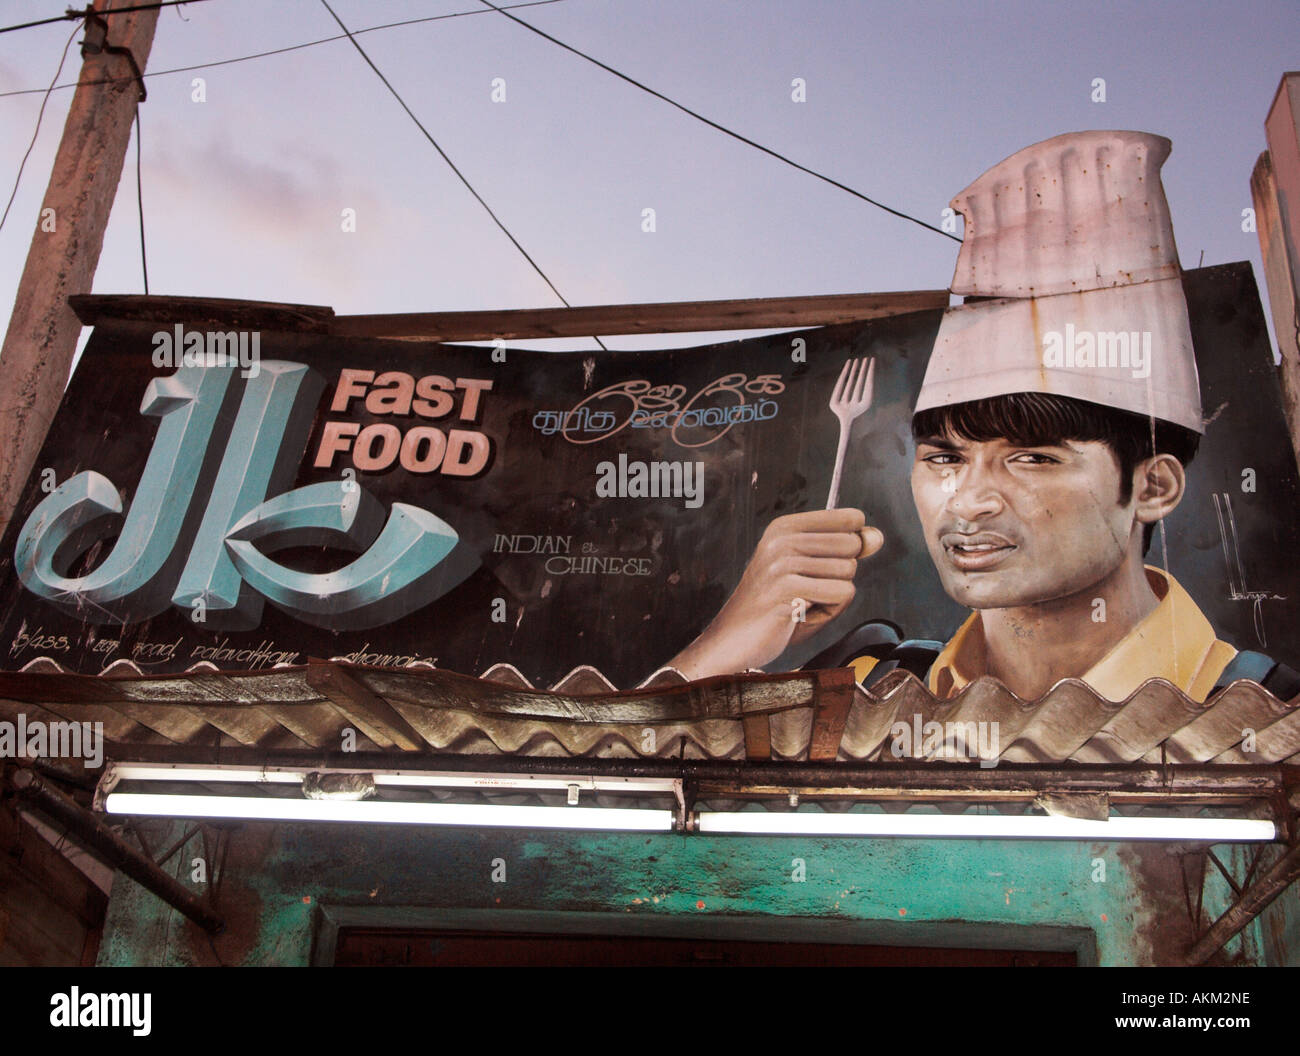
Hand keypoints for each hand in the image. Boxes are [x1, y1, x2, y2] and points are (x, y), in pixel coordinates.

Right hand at [667, 508, 882, 679]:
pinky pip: (841, 593)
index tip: (818, 567)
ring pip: (848, 571)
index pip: (851, 518)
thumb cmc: (775, 608)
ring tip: (800, 604)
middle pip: (853, 546)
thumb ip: (845, 551)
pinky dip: (829, 611)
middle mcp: (782, 538)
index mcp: (785, 526)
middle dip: (840, 576)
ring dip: (832, 597)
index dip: (849, 548)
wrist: (733, 641)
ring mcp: (782, 561)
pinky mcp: (786, 587)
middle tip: (807, 592)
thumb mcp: (811, 573)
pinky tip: (800, 615)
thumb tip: (876, 536)